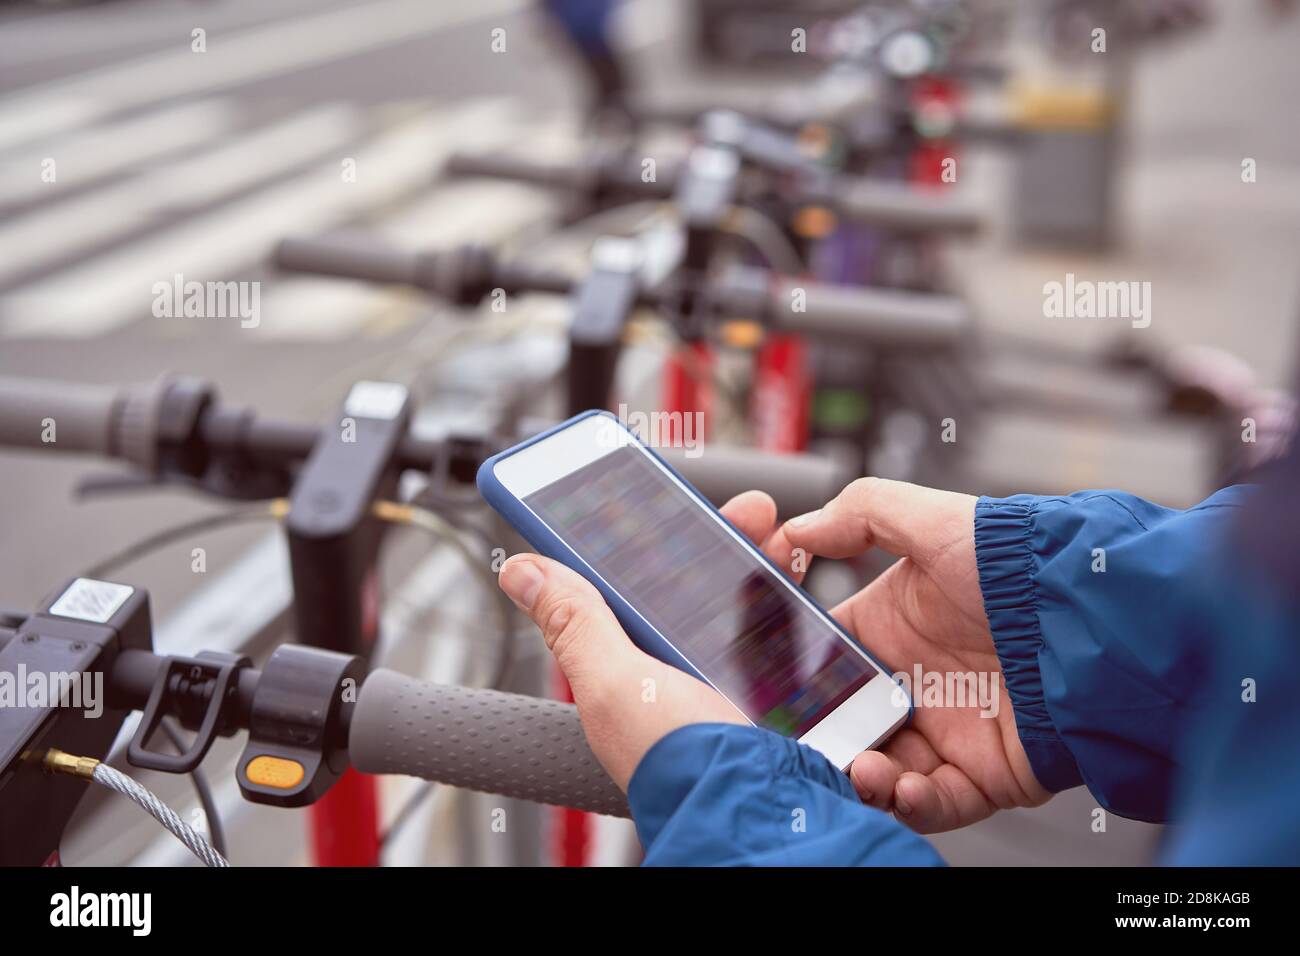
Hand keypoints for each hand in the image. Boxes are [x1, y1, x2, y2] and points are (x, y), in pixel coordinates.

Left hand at [497, 491, 788, 789]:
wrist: (767, 808)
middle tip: (743, 508)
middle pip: (689, 580)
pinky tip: (796, 575)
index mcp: (628, 666)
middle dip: (715, 534)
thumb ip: (575, 624)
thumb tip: (520, 570)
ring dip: (758, 556)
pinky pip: (779, 626)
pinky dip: (789, 595)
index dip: (633, 535)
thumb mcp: (616, 684)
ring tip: (775, 532)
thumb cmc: (685, 762)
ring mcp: (725, 675)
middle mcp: (674, 669)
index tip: (648, 489)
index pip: (620, 585)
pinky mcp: (773, 684)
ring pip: (739, 596)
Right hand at [781, 478, 1051, 831]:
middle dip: (824, 742)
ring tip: (864, 771)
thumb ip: (860, 515)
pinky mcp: (984, 774)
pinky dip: (913, 806)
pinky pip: (937, 803)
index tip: (773, 695)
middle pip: (846, 726)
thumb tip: (795, 529)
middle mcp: (914, 684)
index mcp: (891, 630)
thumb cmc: (1015, 565)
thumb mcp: (933, 522)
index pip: (826, 663)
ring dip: (863, 779)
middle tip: (813, 746)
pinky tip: (905, 790)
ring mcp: (948, 732)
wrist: (1089, 619)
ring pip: (883, 772)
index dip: (797, 682)